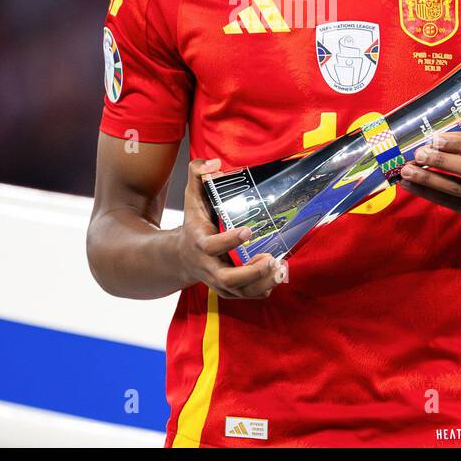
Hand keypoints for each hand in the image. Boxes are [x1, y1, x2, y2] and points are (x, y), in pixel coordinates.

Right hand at [173, 158, 285, 298]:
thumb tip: (214, 164)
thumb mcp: (192, 197)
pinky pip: (248, 296)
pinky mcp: (230, 290)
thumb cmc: (193, 223)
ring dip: (262, 282)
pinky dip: (264, 288)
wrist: (182, 257)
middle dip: (251, 272)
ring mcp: (218, 282)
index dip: (230, 240)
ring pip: (241, 292)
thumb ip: (198, 174)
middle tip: (271, 258)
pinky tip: (277, 273)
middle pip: (228, 279)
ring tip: (278, 266)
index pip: (212, 246)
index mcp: (199, 243)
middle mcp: (208, 266)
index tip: (248, 230)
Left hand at [399, 133, 460, 229]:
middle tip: (418, 154)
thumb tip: (434, 138)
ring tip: (407, 171)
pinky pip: (446, 201)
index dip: (456, 143)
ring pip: (454, 187)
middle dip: (440, 160)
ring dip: (427, 178)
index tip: (434, 138)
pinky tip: (410, 185)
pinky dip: (425, 192)